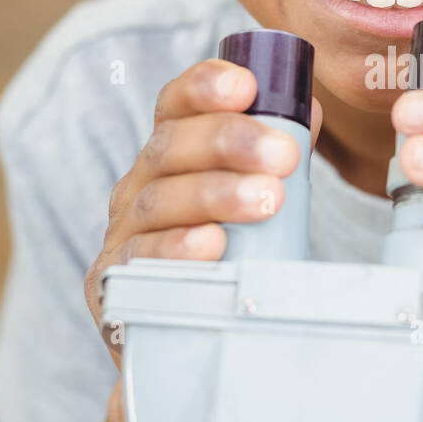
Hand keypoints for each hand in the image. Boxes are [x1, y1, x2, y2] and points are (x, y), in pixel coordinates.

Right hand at [84, 57, 322, 365]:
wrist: (183, 336)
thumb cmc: (226, 251)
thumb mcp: (250, 196)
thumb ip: (275, 153)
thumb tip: (309, 112)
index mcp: (170, 154)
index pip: (176, 105)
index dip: (204, 87)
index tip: (245, 85)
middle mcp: (139, 184)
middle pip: (171, 147)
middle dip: (230, 142)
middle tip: (284, 154)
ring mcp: (123, 233)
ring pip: (160, 201)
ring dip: (215, 194)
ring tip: (267, 199)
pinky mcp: (113, 283)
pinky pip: (140, 259)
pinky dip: (177, 249)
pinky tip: (212, 245)